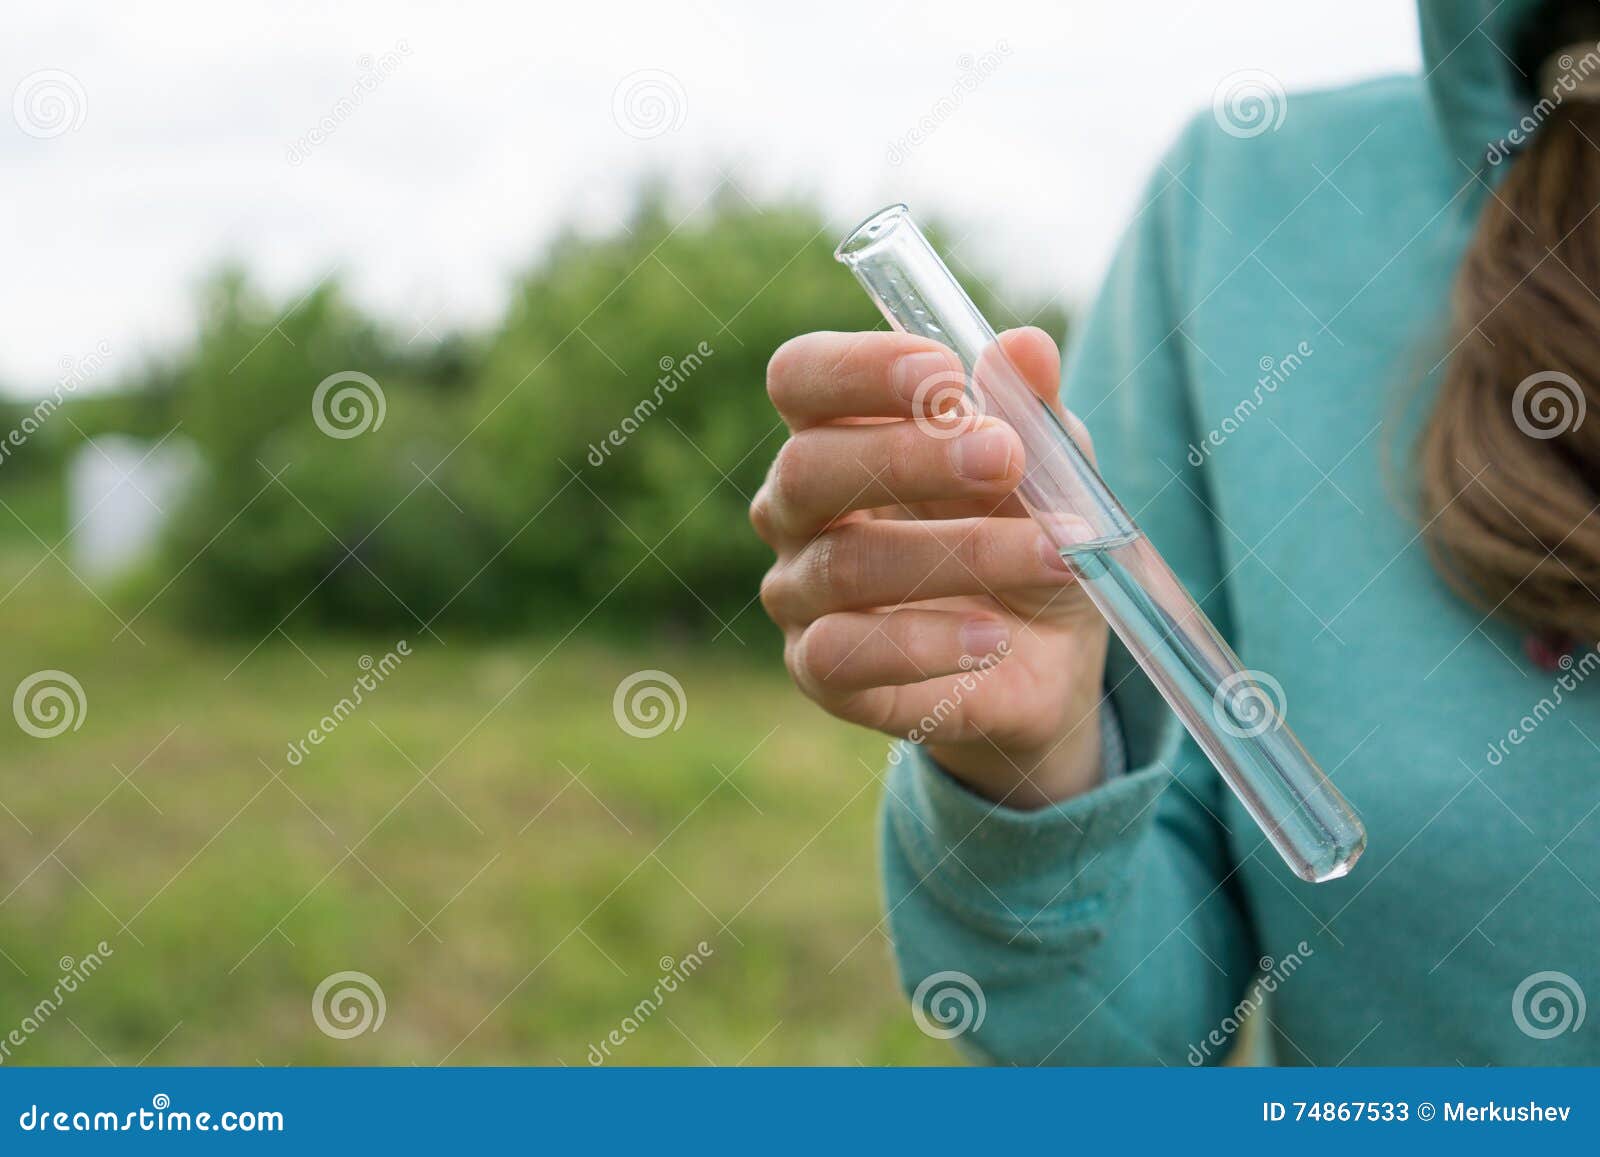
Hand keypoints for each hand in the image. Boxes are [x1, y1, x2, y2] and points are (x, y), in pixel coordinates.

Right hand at [751, 327, 1110, 806]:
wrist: (1049, 655)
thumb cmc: (1026, 531)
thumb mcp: (1049, 464)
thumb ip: (1032, 408)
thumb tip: (1026, 346)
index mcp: (835, 431)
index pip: (801, 378)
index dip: (860, 368)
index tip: (945, 373)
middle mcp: (795, 509)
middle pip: (808, 467)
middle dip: (912, 457)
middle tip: (1007, 457)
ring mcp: (799, 593)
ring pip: (844, 565)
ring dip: (962, 554)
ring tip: (1056, 556)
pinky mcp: (819, 671)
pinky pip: (841, 654)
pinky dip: (923, 644)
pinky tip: (993, 638)